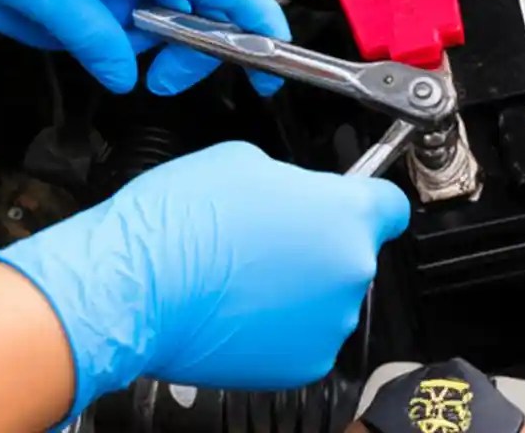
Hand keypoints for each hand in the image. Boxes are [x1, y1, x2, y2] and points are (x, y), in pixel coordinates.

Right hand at [0, 142, 410, 422]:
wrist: (133, 288)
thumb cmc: (179, 223)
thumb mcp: (244, 161)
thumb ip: (292, 180)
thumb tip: (298, 193)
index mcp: (346, 216)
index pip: (391, 206)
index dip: (369, 202)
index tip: (356, 204)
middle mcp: (349, 271)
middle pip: (351, 251)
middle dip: (317, 242)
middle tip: (267, 236)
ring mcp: (328, 322)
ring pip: (326, 295)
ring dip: (299, 285)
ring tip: (244, 273)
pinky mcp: (304, 363)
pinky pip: (304, 333)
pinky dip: (281, 324)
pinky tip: (241, 306)